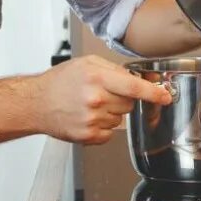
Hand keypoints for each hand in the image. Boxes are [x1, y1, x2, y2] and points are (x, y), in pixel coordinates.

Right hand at [33, 56, 171, 143]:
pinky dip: (103, 127)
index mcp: (97, 78)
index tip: (165, 96)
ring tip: (89, 106)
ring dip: (111, 113)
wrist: (35, 104)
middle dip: (122, 99)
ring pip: (121, 119)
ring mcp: (92, 120)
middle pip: (130, 104)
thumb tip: (137, 78)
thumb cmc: (59, 82)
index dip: (153, 93)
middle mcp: (96, 99)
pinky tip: (87, 118)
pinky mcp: (88, 136)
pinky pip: (110, 133)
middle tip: (102, 94)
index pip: (134, 87)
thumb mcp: (86, 64)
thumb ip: (113, 69)